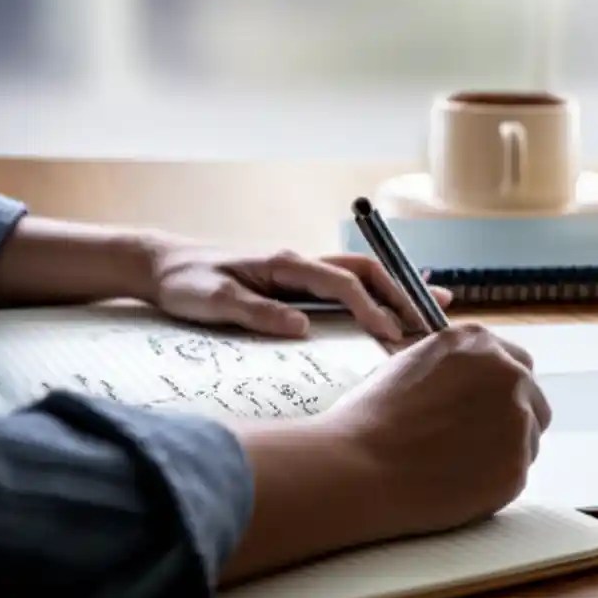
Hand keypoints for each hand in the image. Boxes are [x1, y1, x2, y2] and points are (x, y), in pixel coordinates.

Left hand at [148, 242, 451, 341]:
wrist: (163, 266)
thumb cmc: (186, 282)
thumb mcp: (214, 300)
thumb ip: (259, 313)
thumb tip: (304, 327)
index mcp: (286, 263)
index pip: (343, 283)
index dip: (371, 308)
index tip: (391, 334)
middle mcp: (301, 263)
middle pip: (367, 272)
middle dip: (403, 294)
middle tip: (434, 318)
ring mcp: (302, 272)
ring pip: (363, 276)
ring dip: (398, 291)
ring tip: (434, 307)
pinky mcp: (298, 284)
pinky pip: (348, 286)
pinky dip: (378, 293)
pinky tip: (397, 305)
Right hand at [321, 323, 550, 537]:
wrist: (359, 466)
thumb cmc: (371, 417)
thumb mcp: (411, 362)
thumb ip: (454, 363)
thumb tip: (472, 376)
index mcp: (479, 343)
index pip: (517, 363)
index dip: (501, 388)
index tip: (487, 406)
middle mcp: (507, 374)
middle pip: (533, 398)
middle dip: (512, 417)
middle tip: (476, 440)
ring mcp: (517, 419)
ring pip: (529, 437)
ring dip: (504, 449)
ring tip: (456, 463)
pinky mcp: (517, 464)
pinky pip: (517, 471)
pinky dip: (494, 479)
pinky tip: (457, 481)